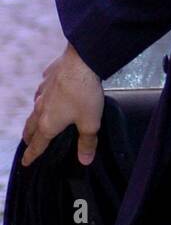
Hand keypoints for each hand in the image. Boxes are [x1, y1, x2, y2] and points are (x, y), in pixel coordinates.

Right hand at [21, 43, 104, 167]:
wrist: (81, 61)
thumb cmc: (85, 94)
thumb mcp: (91, 123)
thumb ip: (87, 143)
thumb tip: (84, 160)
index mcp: (48, 123)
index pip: (37, 145)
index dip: (31, 155)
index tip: (25, 163)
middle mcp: (41, 108)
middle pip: (31, 127)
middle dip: (29, 137)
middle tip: (28, 143)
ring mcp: (43, 91)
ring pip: (34, 107)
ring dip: (34, 116)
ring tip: (37, 120)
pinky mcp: (48, 77)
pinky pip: (42, 89)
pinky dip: (44, 95)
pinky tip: (49, 93)